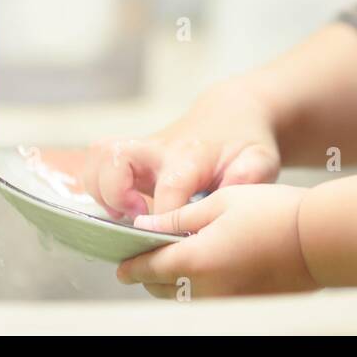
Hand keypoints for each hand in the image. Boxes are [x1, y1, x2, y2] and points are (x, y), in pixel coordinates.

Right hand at [83, 79, 282, 218]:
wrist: (230, 116)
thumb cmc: (244, 144)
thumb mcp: (260, 159)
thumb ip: (250, 176)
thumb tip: (232, 191)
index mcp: (191, 155)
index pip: (169, 186)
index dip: (164, 219)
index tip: (171, 241)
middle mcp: (160, 149)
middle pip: (116, 156)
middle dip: (116, 192)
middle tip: (136, 216)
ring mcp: (141, 149)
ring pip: (99, 156)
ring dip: (101, 189)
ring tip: (125, 213)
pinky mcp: (130, 155)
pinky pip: (96, 161)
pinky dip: (96, 185)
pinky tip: (119, 207)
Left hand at [118, 183, 319, 297]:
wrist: (322, 239)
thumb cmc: (275, 212)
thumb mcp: (222, 202)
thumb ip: (178, 217)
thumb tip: (145, 226)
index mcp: (196, 260)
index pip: (147, 268)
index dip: (130, 265)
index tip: (120, 262)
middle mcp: (207, 290)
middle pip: (162, 288)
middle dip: (149, 273)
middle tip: (144, 256)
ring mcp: (228, 302)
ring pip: (184, 296)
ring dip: (173, 280)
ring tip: (175, 257)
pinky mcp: (246, 305)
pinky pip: (209, 299)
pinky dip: (199, 286)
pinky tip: (208, 264)